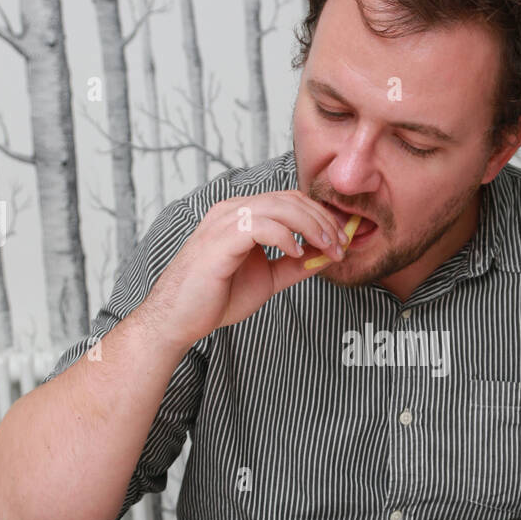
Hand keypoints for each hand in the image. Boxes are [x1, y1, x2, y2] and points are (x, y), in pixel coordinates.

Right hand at [142, 191, 350, 350]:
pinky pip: (260, 225)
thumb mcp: (268, 279)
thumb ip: (295, 266)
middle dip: (323, 220)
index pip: (289, 200)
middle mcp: (232, 210)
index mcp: (242, 215)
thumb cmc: (215, 299)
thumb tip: (325, 256)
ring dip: (311, 226)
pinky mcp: (219, 240)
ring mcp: (224, 222)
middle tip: (341, 245)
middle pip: (289, 199)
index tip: (341, 240)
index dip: (321, 216)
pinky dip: (285, 237)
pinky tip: (297, 253)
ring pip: (279, 206)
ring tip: (327, 249)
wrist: (179, 320)